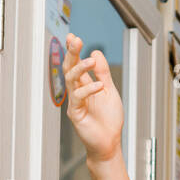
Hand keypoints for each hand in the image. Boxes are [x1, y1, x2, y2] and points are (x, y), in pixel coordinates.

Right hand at [63, 32, 123, 162]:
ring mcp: (75, 102)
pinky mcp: (76, 113)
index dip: (74, 51)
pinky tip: (99, 86)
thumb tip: (96, 53)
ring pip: (71, 80)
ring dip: (80, 69)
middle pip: (70, 68)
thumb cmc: (109, 119)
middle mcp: (78, 91)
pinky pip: (78, 98)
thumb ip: (103, 73)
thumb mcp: (110, 91)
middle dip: (71, 53)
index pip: (76, 64)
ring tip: (90, 62)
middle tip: (74, 40)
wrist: (109, 142)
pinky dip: (89, 90)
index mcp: (85, 85)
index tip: (73, 37)